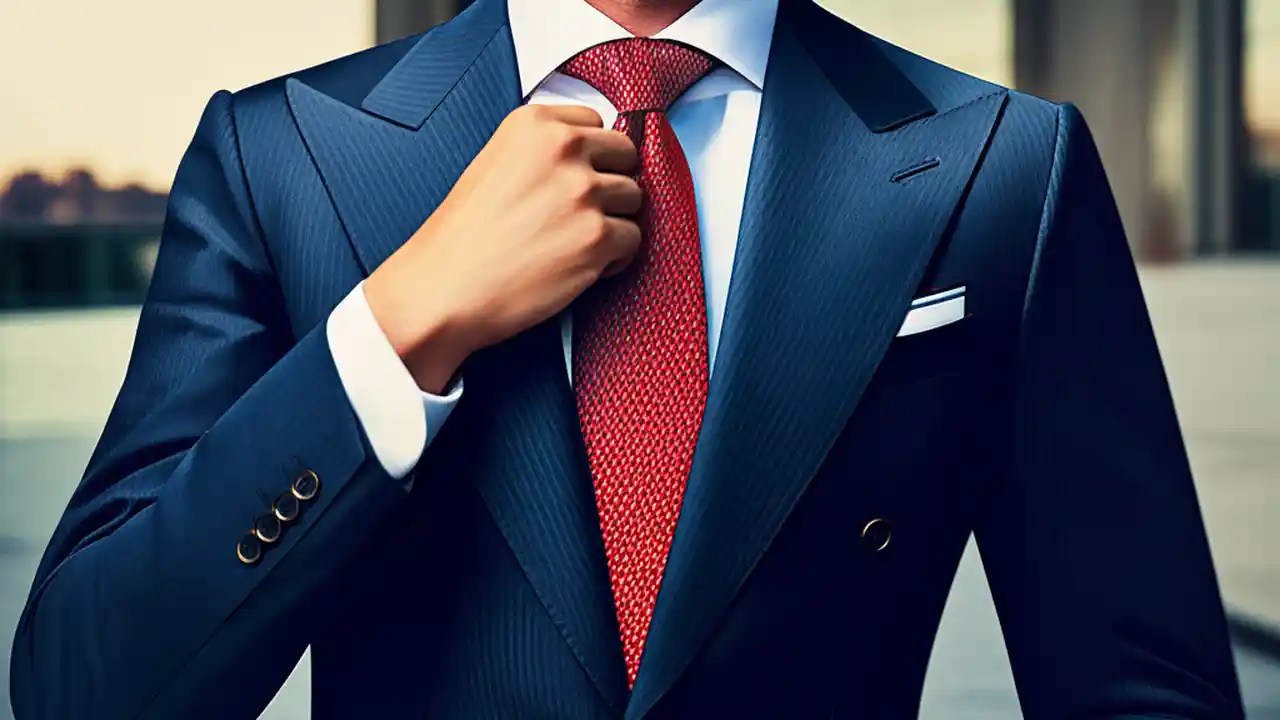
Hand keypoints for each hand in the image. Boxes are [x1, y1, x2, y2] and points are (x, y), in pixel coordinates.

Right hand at [363, 104, 641, 392]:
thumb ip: (543, 153)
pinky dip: (614, 257)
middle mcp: (563, 149)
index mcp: (534, 124)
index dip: (591, 156)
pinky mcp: (598, 237)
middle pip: (625, 155)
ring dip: (614, 221)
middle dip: (610, 183)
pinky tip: (581, 265)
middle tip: (582, 213)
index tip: (576, 178)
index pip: (598, 122)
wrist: (443, 289)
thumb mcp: (494, 165)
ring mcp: (583, 192)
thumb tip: (592, 161)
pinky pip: (633, 239)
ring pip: (633, 198)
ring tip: (576, 242)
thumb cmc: (462, 238)